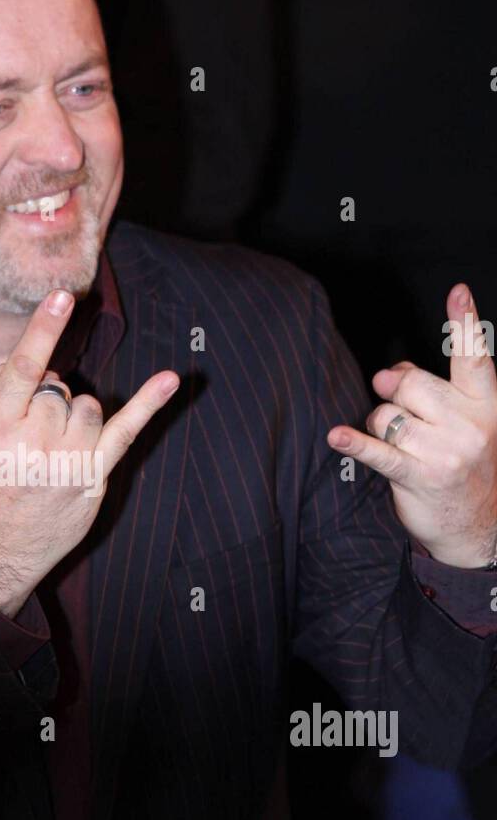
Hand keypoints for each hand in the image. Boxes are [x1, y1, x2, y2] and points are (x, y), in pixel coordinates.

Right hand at [0, 288, 179, 614]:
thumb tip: (38, 358)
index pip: (23, 370)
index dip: (44, 330)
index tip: (63, 296)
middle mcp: (34, 446)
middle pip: (59, 389)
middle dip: (48, 400)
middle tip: (32, 433)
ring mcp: (69, 464)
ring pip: (88, 406)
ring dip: (75, 415)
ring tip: (54, 445)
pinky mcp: (95, 477)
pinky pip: (127, 430)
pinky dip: (148, 402)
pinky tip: (170, 379)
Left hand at [327, 283, 496, 567]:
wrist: (480, 527)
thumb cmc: (467, 467)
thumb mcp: (468, 424)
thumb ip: (435, 392)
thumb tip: (388, 372)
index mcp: (486, 406)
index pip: (475, 358)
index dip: (464, 323)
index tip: (457, 292)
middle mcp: (469, 425)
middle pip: (412, 383)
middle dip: (396, 391)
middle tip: (402, 410)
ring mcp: (445, 452)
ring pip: (389, 415)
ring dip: (382, 425)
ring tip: (401, 443)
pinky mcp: (419, 477)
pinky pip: (379, 452)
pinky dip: (355, 443)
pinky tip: (337, 436)